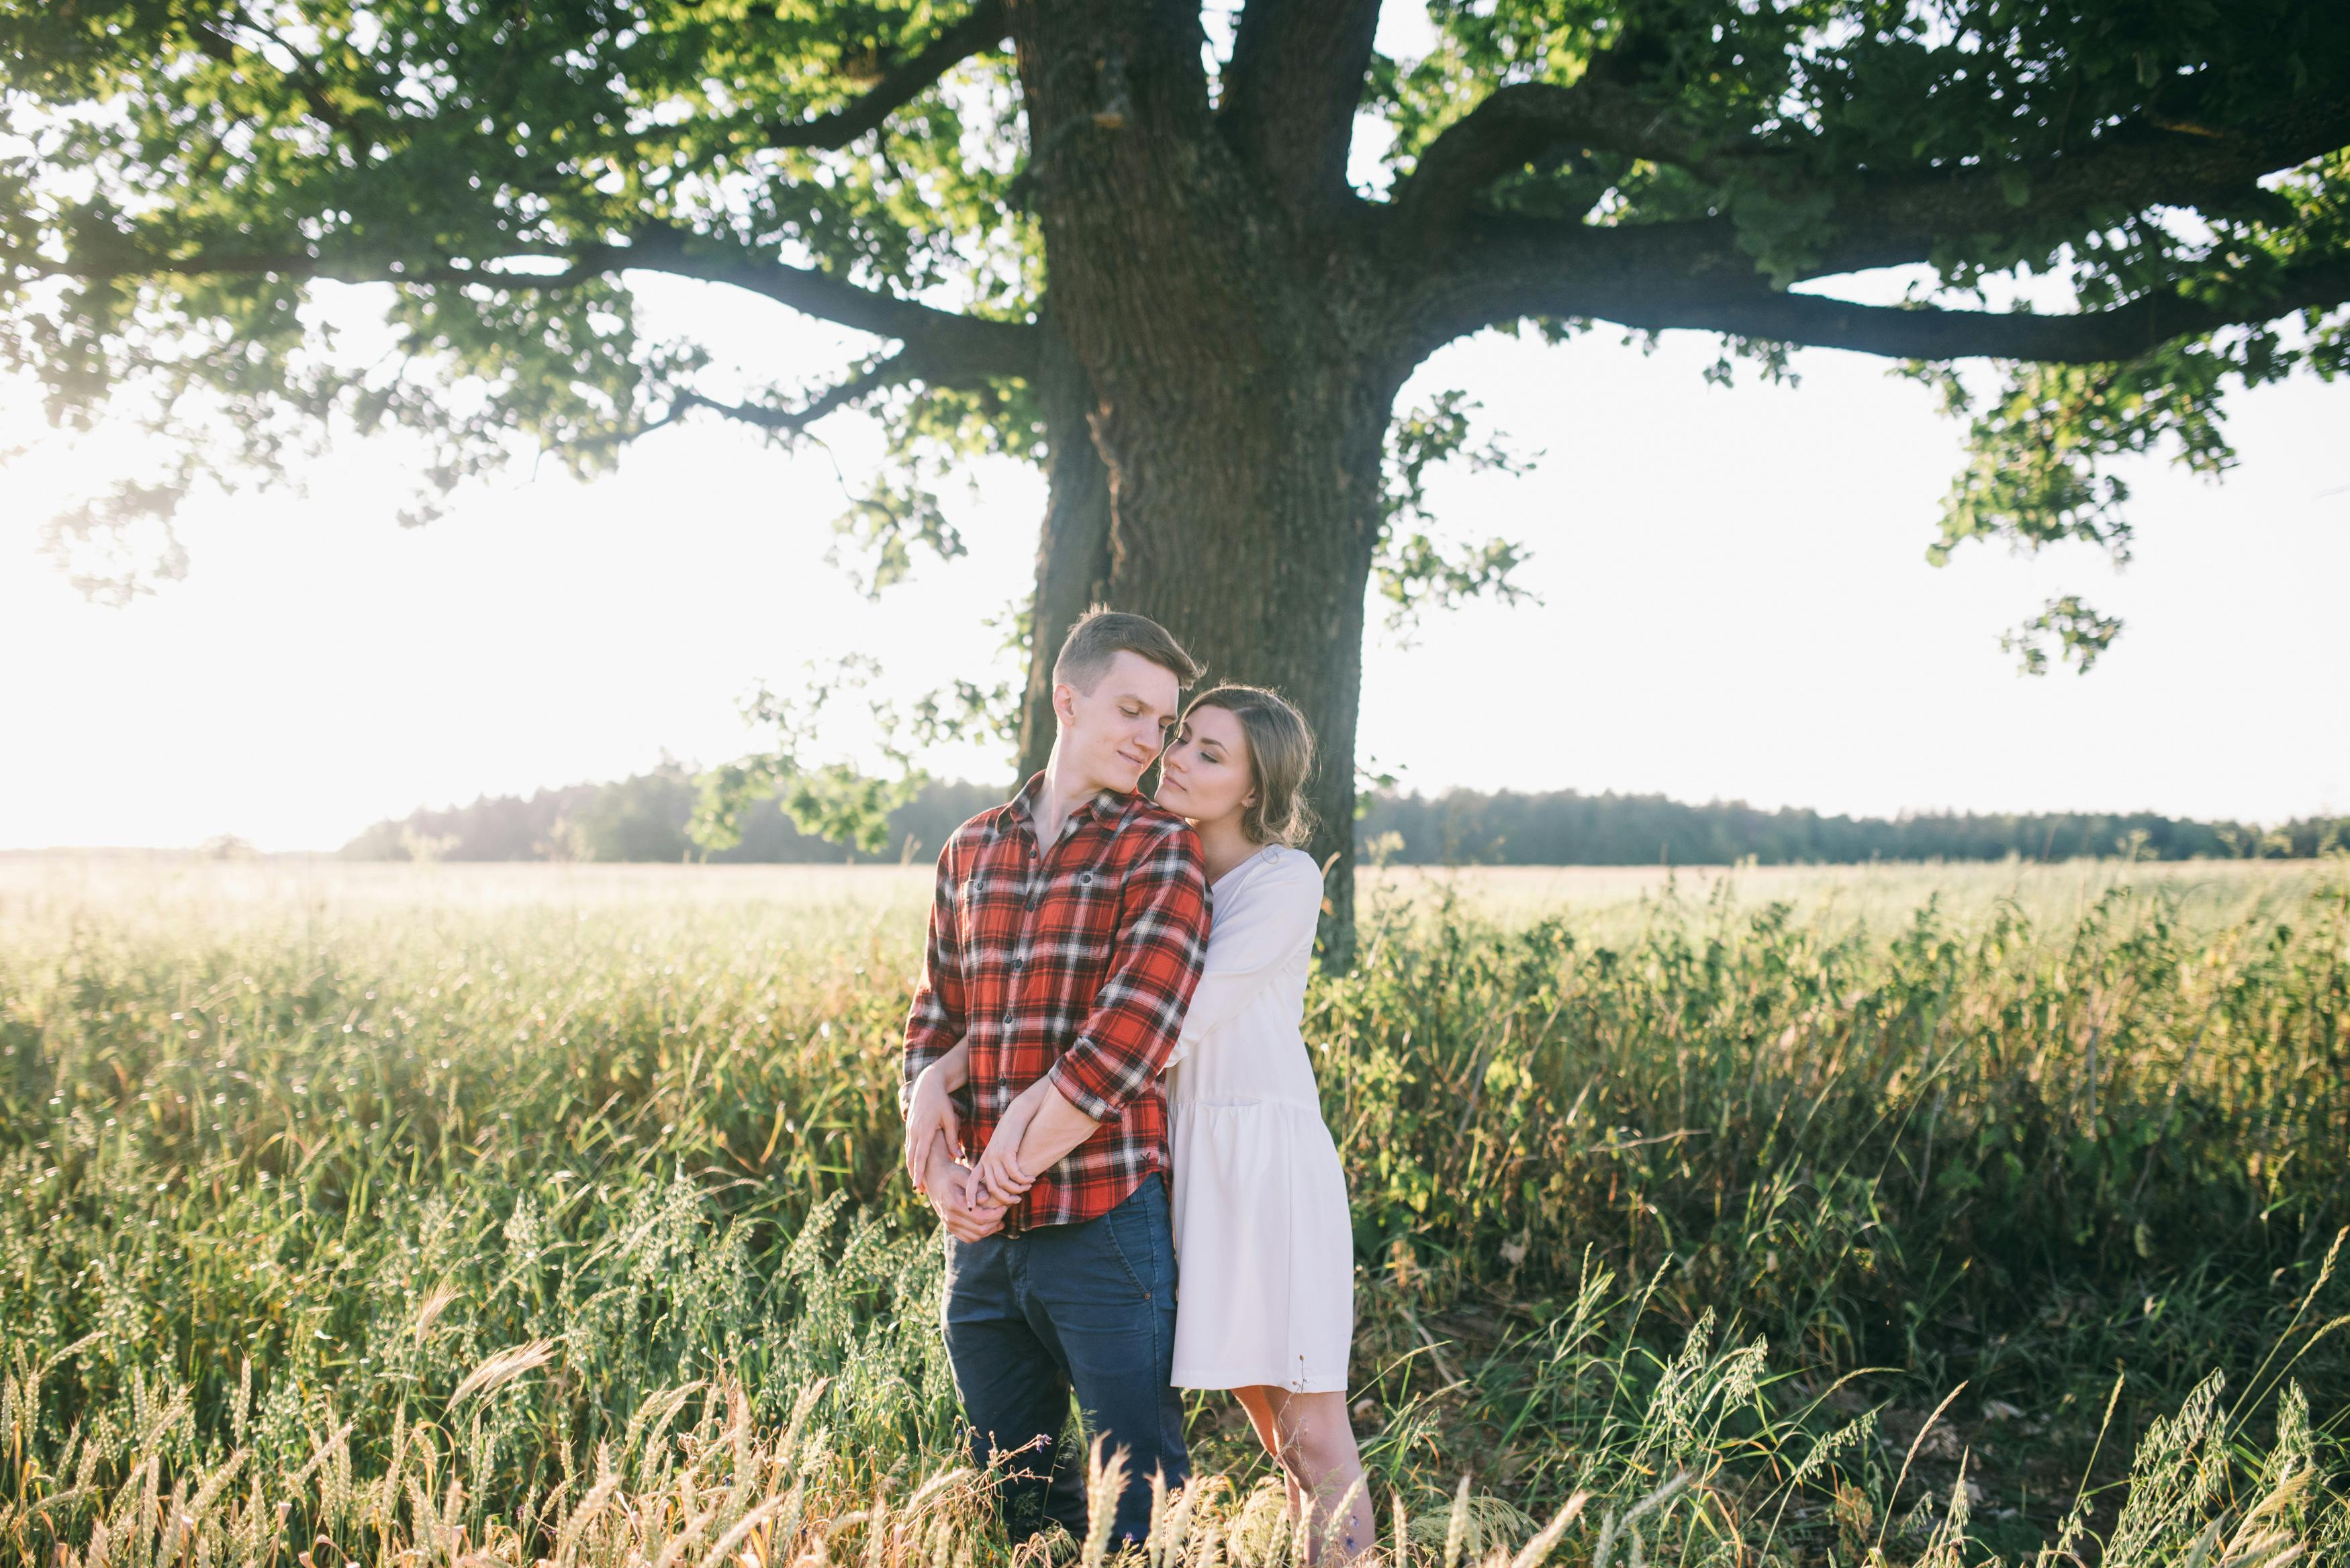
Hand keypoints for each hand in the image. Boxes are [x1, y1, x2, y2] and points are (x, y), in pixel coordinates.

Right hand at [904, 1059, 963, 1191]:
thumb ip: (952, 1140)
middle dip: (914, 1175)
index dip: (919, 1173)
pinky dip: (911, 1158)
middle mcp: (915, 1132)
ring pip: (909, 1153)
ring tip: (918, 1182)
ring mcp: (910, 1129)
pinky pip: (909, 1146)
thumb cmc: (942, 1101)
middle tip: (919, 1190)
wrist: (927, 1084)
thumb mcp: (950, 1119)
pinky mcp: (910, 1127)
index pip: (921, 1157)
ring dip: (912, 1168)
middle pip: (912, 1158)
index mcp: (925, 1131)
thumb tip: (959, 1158)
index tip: (918, 1186)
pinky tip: (915, 1166)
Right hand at [923, 1137, 1004, 1243]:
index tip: (1005, 1205)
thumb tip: (987, 1198)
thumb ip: (976, 1187)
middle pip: (980, 1229)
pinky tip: (989, 1225)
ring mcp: (949, 1224)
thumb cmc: (951, 1173)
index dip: (997, 1214)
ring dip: (989, 1230)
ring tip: (999, 1219)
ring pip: (975, 1236)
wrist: (933, 1176)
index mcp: (955, 1205)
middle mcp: (950, 1218)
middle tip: (1004, 1211)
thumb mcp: (964, 1174)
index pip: (981, 1218)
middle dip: (996, 1222)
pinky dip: (980, 1234)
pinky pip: (968, 1238)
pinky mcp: (950, 1227)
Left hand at [973, 1086, 1045, 1207]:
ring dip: (1017, 1189)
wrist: (1017, 1114)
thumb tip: (1004, 1185)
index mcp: (983, 1161)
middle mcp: (987, 1159)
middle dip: (1005, 1199)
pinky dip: (1024, 1179)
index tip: (972, 1209)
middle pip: (992, 1188)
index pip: (970, 1182)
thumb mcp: (1001, 1151)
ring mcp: (996, 1155)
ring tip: (1028, 1187)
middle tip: (1017, 1200)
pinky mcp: (1007, 1151)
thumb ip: (999, 1166)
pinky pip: (1015, 1173)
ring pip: (1004, 1183)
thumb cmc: (1012, 1134)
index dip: (970, 1196)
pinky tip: (1031, 1178)